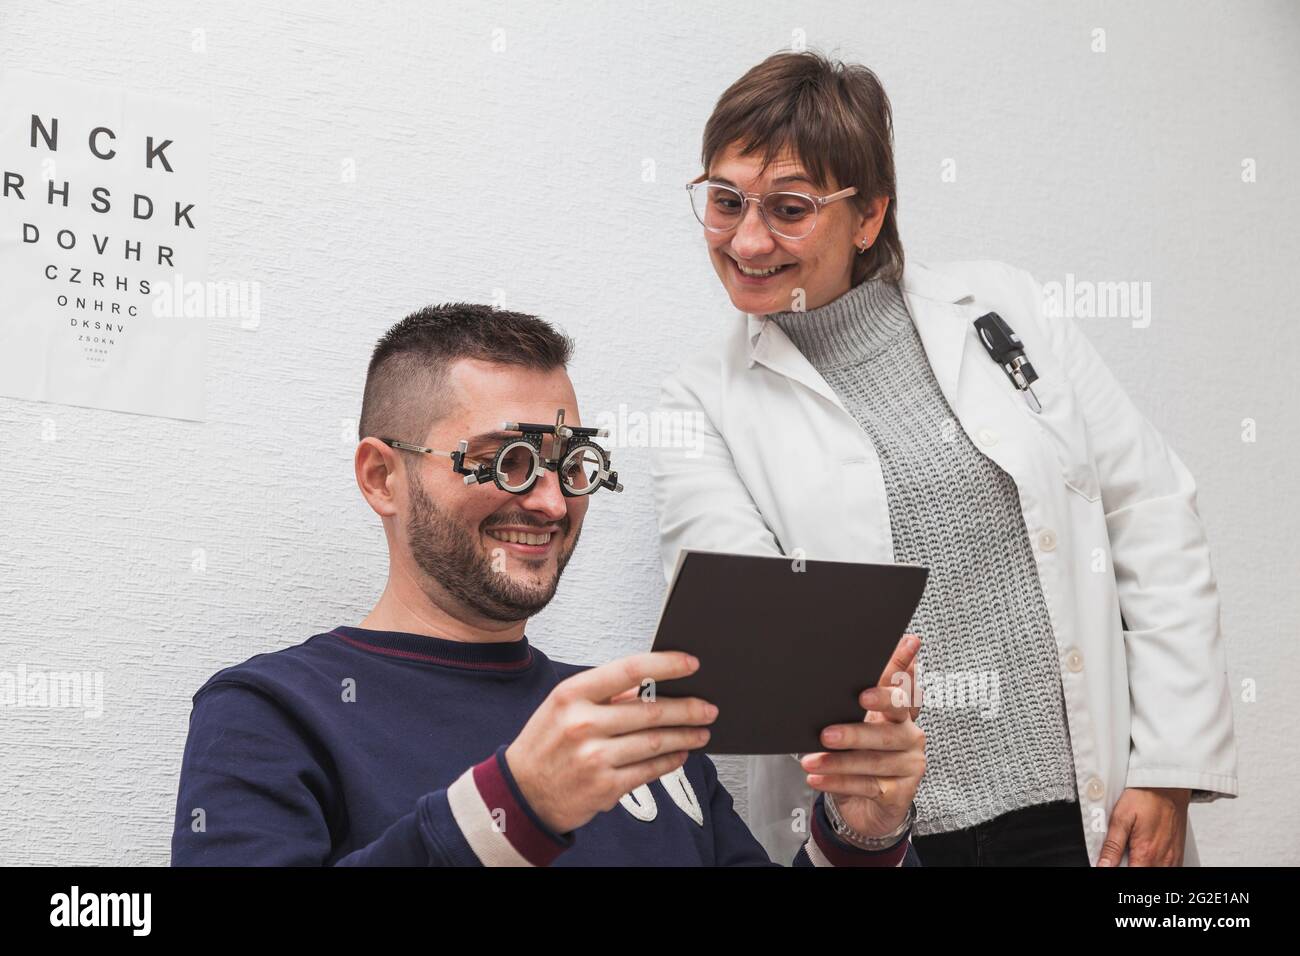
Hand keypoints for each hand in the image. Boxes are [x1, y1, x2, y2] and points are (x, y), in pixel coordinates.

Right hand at [504, 651, 716, 833]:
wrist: (521, 793)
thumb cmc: (545, 744)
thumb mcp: (563, 707)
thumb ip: (604, 694)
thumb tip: (651, 684)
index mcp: (572, 694)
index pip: (629, 670)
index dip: (666, 664)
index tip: (691, 664)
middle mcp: (583, 724)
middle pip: (651, 710)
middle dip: (688, 708)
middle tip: (708, 707)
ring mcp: (594, 757)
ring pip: (655, 742)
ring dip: (686, 736)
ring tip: (701, 732)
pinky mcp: (604, 787)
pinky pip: (649, 770)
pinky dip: (670, 761)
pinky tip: (680, 754)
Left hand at [800, 633, 925, 838]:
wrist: (867, 807)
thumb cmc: (860, 758)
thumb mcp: (857, 725)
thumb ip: (852, 695)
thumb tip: (838, 660)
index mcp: (900, 714)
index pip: (903, 686)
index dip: (902, 666)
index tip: (902, 647)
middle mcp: (910, 736)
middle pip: (889, 728)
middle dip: (857, 730)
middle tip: (828, 732)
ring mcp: (908, 765)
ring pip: (873, 760)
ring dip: (838, 761)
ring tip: (810, 760)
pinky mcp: (900, 793)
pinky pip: (867, 785)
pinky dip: (839, 781)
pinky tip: (817, 777)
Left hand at [1097, 787, 1190, 866]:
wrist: (1168, 784)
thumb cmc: (1145, 796)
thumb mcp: (1121, 817)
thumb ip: (1112, 846)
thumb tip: (1103, 865)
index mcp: (1146, 853)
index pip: (1131, 875)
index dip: (1117, 871)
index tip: (1112, 864)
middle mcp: (1162, 859)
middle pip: (1144, 875)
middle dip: (1130, 867)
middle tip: (1122, 855)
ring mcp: (1173, 857)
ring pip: (1157, 873)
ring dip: (1143, 866)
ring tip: (1134, 853)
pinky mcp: (1178, 853)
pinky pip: (1169, 868)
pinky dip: (1156, 865)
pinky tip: (1147, 855)